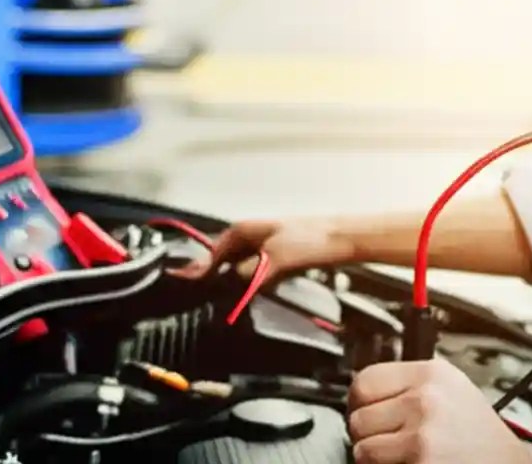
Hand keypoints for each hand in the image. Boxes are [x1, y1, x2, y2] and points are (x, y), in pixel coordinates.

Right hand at [171, 217, 354, 280]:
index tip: (189, 290)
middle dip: (219, 282)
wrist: (342, 240)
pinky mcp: (273, 259)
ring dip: (238, 285)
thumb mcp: (274, 260)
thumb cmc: (312, 240)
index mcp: (241, 230)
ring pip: (237, 272)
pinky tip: (261, 291)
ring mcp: (260, 247)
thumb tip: (230, 286)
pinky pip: (254, 276)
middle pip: (221, 264)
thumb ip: (248, 274)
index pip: (209, 256)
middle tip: (215, 300)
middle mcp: (247, 237)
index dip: (199, 275)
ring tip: (242, 296)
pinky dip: (254, 285)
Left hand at [348, 359, 531, 463]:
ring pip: (362, 448)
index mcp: (431, 373)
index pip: (364, 381)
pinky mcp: (419, 460)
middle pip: (358, 417)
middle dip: (368, 434)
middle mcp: (426, 398)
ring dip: (375, 457)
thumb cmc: (478, 433)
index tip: (366, 412)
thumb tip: (361, 393)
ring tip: (402, 454)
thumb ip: (409, 385)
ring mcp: (422, 432)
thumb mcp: (450, 390)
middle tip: (390, 440)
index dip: (359, 403)